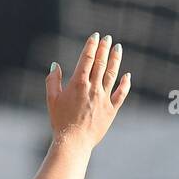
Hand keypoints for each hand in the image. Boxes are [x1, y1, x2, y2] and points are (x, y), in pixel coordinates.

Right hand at [45, 33, 130, 150]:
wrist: (73, 142)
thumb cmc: (60, 121)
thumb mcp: (52, 99)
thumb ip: (53, 80)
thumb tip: (55, 65)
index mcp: (78, 83)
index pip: (87, 59)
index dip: (91, 45)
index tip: (95, 36)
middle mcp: (93, 88)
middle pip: (101, 63)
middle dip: (104, 48)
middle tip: (107, 38)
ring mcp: (104, 98)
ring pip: (112, 74)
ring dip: (115, 59)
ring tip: (118, 48)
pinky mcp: (111, 110)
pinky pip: (120, 94)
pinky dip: (125, 84)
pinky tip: (127, 75)